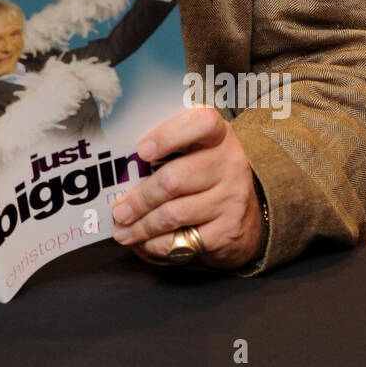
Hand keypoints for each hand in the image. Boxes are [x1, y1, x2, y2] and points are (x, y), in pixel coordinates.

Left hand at [110, 105, 264, 268]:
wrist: (247, 217)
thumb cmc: (206, 175)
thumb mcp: (196, 152)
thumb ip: (167, 150)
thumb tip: (119, 170)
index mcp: (218, 135)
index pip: (201, 124)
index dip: (168, 136)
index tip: (142, 150)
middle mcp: (229, 163)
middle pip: (174, 179)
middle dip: (139, 198)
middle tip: (118, 211)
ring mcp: (232, 198)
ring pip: (174, 213)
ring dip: (142, 225)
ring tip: (122, 230)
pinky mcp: (228, 230)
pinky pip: (183, 239)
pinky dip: (157, 243)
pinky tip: (145, 241)